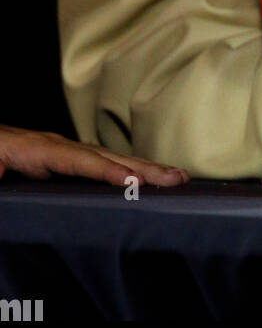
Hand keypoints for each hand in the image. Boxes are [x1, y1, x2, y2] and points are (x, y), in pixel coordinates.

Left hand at [0, 124, 189, 186]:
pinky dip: (127, 169)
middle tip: (177, 177)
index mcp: (32, 149)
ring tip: (175, 176)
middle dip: (143, 167)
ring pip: (108, 158)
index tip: (133, 183)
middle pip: (104, 155)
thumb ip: (3, 172)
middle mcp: (53, 145)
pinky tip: (145, 178)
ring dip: (144, 167)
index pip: (77, 160)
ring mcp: (59, 150)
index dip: (107, 170)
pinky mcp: (59, 159)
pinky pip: (99, 163)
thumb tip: (14, 174)